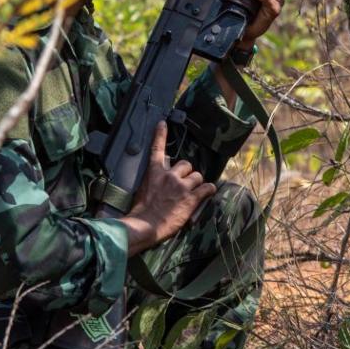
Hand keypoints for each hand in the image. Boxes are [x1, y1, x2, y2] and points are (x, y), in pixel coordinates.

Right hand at [119, 121, 216, 254]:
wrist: (145, 225)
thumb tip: (161, 173)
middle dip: (187, 173)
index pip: (157, 148)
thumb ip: (153, 179)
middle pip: (186, 164)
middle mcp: (170, 175)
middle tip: (184, 184)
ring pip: (197, 176)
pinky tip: (207, 193)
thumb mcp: (143, 189)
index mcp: (154, 172)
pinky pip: (207, 188)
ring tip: (192, 193)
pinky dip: (208, 190)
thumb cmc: (141, 210)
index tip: (162, 123)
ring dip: (196, 183)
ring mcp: (182, 186)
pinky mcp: (191, 198)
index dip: (160, 134)